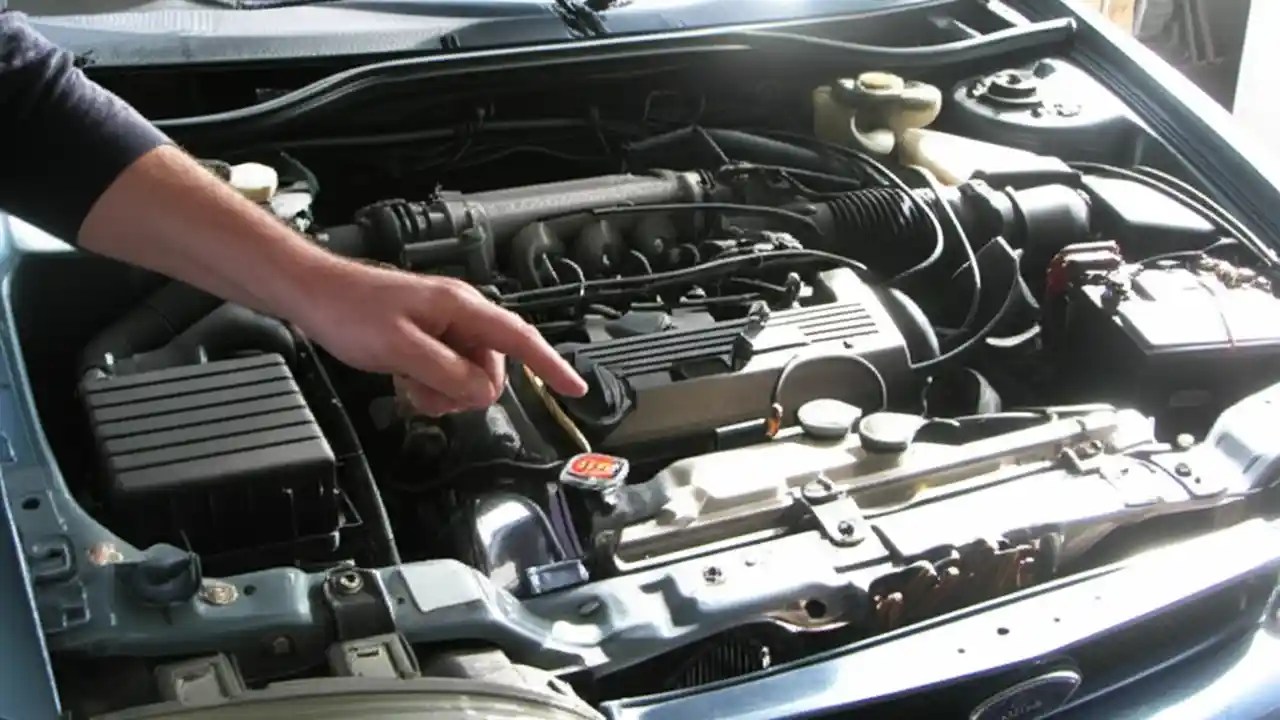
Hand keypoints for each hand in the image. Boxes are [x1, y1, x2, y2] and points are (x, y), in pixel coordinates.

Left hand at [294, 261, 586, 415]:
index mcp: (462, 308)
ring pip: (468, 376)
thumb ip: (447, 372)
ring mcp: (444, 327)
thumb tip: (482, 392)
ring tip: (409, 382)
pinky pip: (447, 372)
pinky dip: (431, 385)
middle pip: (492, 369)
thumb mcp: (401, 349)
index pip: (521, 339)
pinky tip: (405, 380)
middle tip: (425, 390)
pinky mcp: (428, 338)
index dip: (551, 365)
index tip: (575, 387)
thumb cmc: (349, 311)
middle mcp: (460, 315)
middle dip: (464, 390)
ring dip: (443, 390)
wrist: (314, 295)